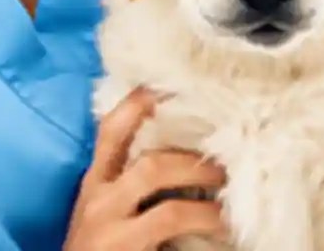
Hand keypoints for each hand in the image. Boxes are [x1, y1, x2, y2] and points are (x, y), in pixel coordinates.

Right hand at [65, 87, 229, 250]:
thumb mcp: (103, 220)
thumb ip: (128, 193)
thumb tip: (180, 165)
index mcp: (93, 186)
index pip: (111, 131)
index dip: (138, 104)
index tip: (168, 88)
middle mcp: (97, 198)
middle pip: (147, 155)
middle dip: (192, 154)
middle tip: (227, 158)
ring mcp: (109, 223)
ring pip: (159, 177)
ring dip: (201, 178)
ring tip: (229, 188)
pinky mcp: (123, 246)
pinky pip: (171, 218)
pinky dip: (205, 217)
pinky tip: (224, 225)